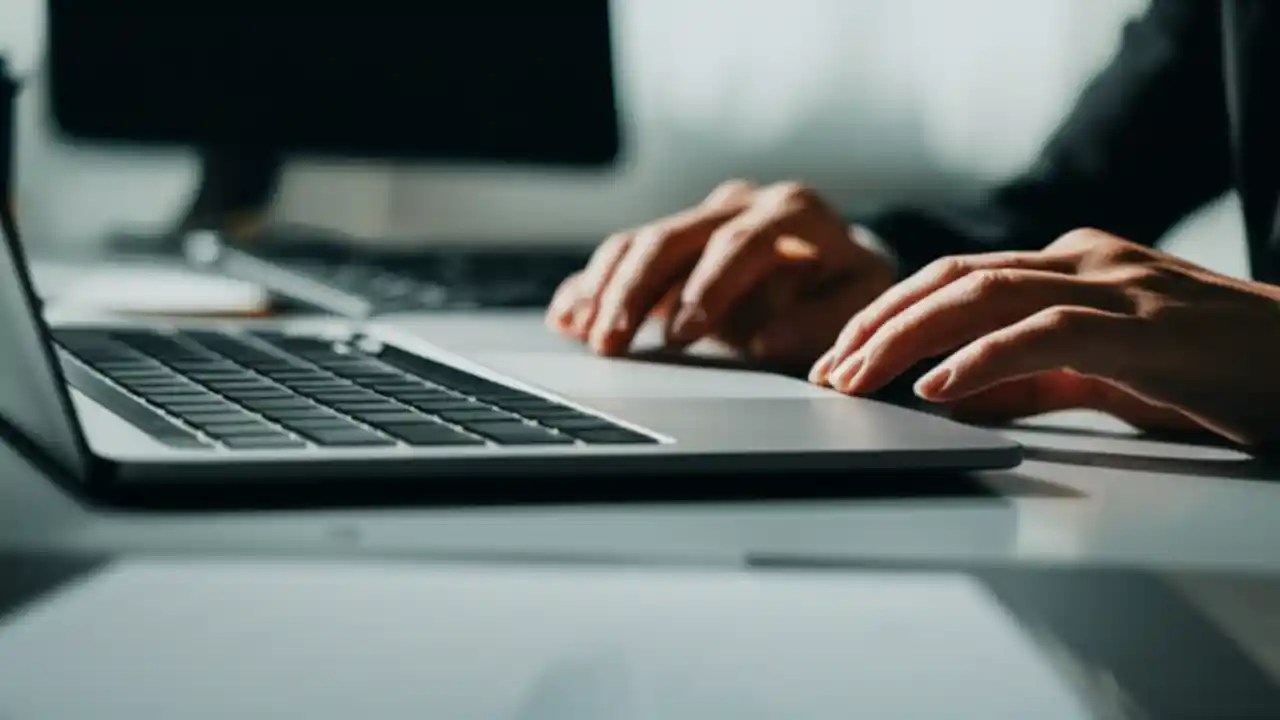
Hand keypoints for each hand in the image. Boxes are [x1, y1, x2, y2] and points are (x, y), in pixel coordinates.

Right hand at [546, 180, 894, 363]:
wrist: (834, 267)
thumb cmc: (847, 289)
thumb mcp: (858, 303)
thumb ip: (824, 320)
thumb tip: (770, 337)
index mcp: (792, 212)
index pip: (740, 243)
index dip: (708, 287)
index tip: (682, 333)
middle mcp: (740, 203)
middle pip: (673, 236)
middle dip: (636, 290)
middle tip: (611, 340)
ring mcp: (700, 217)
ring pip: (640, 242)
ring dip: (605, 289)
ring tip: (583, 333)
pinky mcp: (673, 240)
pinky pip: (623, 255)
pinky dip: (592, 286)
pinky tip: (567, 317)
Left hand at [810, 228, 1279, 446]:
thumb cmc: (1209, 371)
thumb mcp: (1099, 374)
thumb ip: (1029, 378)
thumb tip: (950, 398)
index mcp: (1068, 266)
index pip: (955, 279)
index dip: (888, 314)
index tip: (839, 358)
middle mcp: (1082, 261)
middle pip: (953, 279)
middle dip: (878, 324)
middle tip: (826, 372)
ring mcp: (1114, 286)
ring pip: (984, 295)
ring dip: (907, 338)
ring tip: (855, 379)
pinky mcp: (1144, 327)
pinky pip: (1047, 335)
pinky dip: (982, 361)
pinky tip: (936, 389)